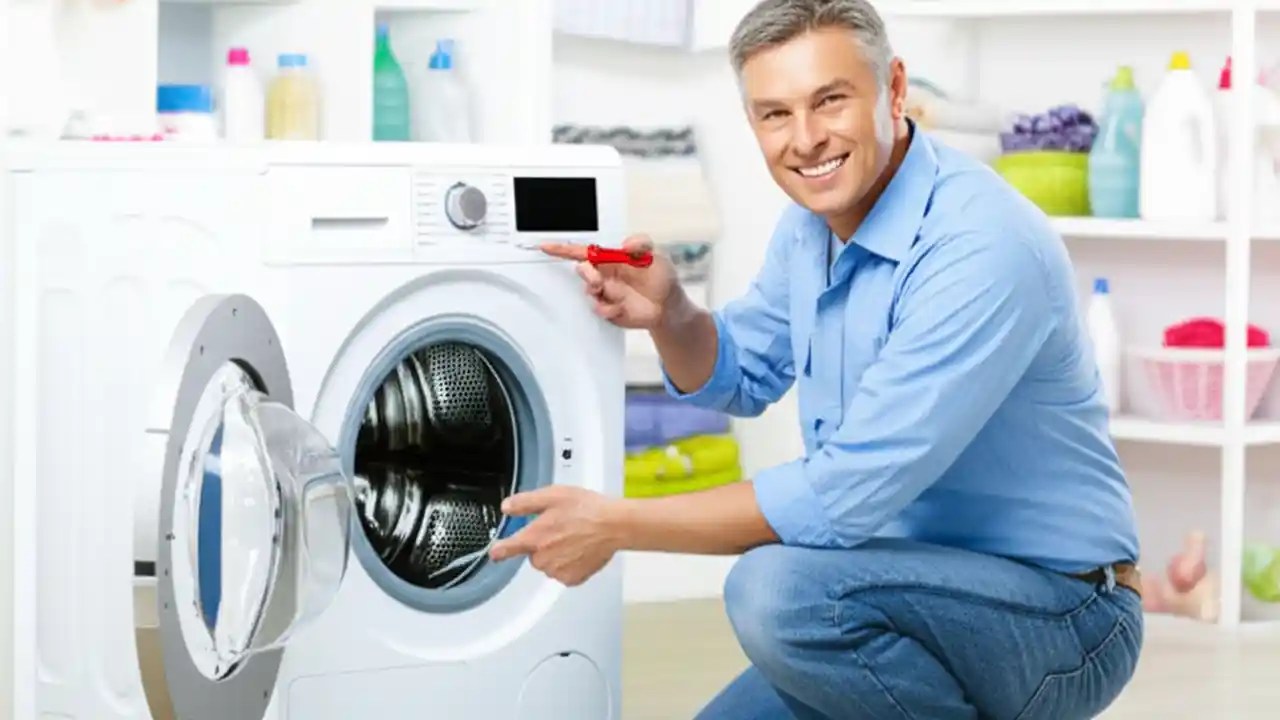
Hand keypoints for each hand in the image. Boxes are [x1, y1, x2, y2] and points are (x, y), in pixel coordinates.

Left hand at [488, 486, 623, 586]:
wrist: (613, 526)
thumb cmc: (586, 509)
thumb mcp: (553, 495)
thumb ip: (525, 502)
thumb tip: (507, 507)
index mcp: (535, 537)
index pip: (506, 548)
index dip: (499, 550)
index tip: (495, 553)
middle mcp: (543, 557)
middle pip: (533, 555)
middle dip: (543, 544)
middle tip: (561, 529)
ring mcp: (557, 571)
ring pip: (549, 564)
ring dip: (557, 554)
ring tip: (574, 538)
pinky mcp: (572, 579)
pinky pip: (564, 573)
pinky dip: (570, 564)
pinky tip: (580, 550)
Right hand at [540, 234, 680, 329]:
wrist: (669, 307)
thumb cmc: (660, 278)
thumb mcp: (655, 255)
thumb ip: (641, 243)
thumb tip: (626, 243)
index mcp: (610, 260)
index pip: (582, 252)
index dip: (563, 250)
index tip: (546, 247)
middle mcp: (604, 276)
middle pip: (583, 271)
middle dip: (587, 274)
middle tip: (599, 279)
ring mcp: (605, 294)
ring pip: (590, 292)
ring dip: (602, 292)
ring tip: (620, 295)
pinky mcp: (609, 311)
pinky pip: (600, 310)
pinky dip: (610, 309)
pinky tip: (623, 307)